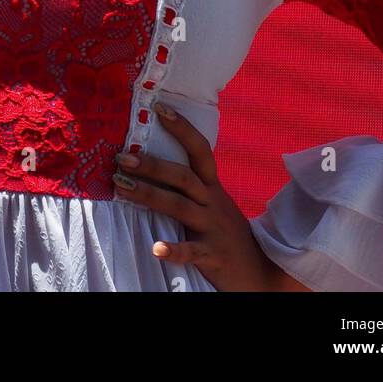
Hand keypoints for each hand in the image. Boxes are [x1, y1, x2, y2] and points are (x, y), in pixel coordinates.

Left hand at [112, 101, 286, 290]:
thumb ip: (192, 188)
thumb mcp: (214, 204)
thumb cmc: (228, 235)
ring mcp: (214, 229)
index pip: (200, 150)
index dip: (182, 128)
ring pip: (180, 207)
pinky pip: (192, 252)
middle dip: (152, 164)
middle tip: (122, 156)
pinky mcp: (213, 256)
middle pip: (183, 176)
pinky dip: (174, 250)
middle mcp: (213, 203)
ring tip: (121, 187)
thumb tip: (154, 164)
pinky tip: (156, 248)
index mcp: (213, 188)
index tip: (159, 108)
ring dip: (149, 195)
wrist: (262, 274)